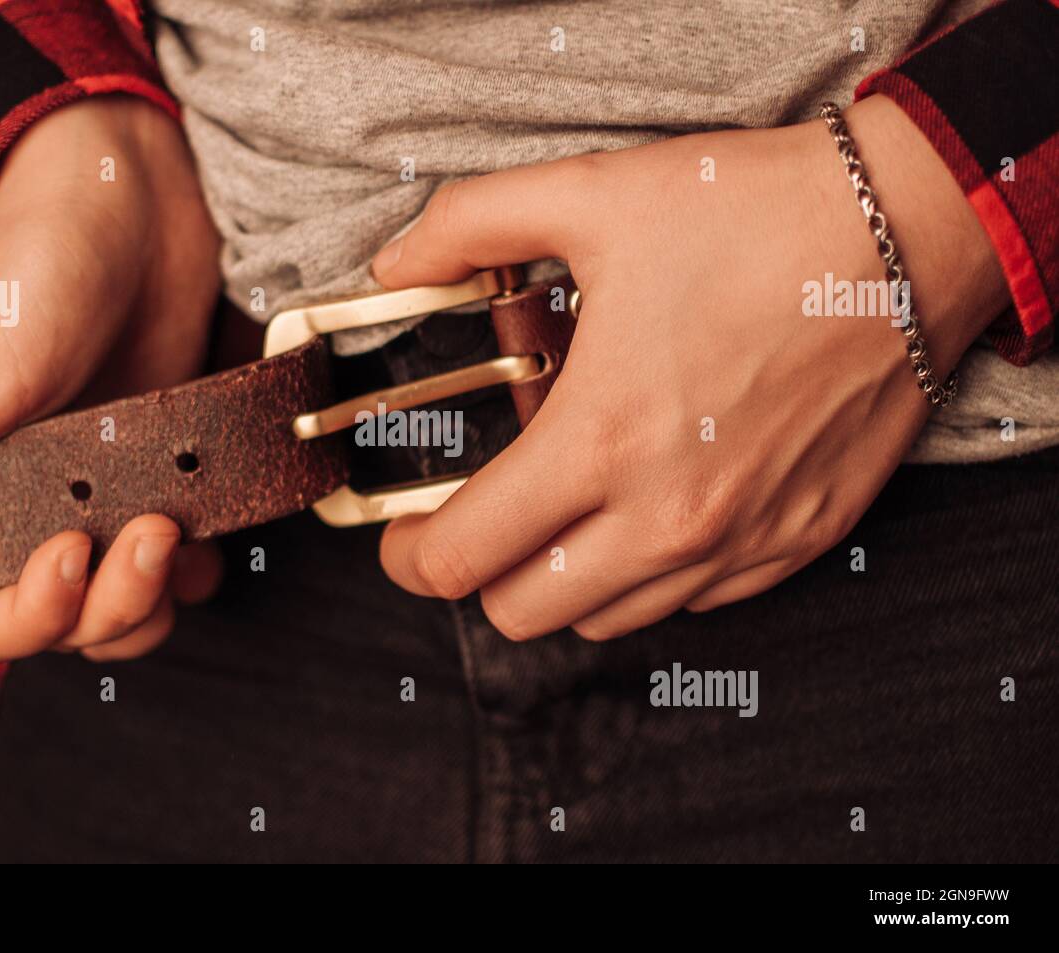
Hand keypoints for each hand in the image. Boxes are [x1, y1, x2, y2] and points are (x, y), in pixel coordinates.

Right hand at [0, 97, 223, 663]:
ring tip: (172, 532)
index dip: (20, 615)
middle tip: (143, 538)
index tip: (64, 557)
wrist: (130, 212)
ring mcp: (98, 501)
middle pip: (60, 625)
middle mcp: (27, 512)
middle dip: (104, 606)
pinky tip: (205, 534)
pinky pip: (180, 569)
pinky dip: (195, 570)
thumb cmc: (34, 274)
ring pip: (121, 611)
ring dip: (152, 596)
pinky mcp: (159, 482)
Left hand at [372, 95, 1007, 639]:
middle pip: (524, 613)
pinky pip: (694, 602)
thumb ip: (470, 226)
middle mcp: (668, 515)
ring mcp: (738, 541)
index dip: (411, 556)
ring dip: (565, 576)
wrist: (910, 231)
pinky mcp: (795, 543)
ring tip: (567, 506)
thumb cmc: (756, 216)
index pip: (464, 559)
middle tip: (480, 519)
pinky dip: (650, 571)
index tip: (406, 533)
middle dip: (482, 572)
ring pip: (607, 620)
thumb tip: (396, 261)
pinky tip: (652, 500)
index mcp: (600, 441)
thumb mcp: (591, 196)